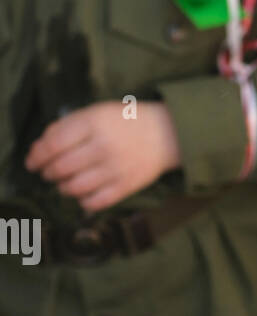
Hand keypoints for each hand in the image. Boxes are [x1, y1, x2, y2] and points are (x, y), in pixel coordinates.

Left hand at [25, 102, 181, 213]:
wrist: (164, 134)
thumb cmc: (123, 122)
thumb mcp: (94, 113)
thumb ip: (65, 127)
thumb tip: (39, 149)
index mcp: (93, 123)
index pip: (54, 144)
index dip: (37, 156)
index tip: (32, 163)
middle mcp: (103, 146)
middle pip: (61, 168)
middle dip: (48, 173)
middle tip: (48, 173)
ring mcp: (115, 168)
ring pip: (75, 188)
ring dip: (63, 188)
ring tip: (64, 184)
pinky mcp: (126, 186)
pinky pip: (95, 202)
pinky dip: (83, 201)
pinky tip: (82, 194)